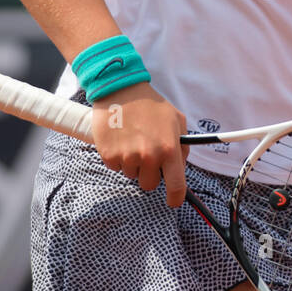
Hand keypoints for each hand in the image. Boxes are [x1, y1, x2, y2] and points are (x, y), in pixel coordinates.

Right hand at [91, 81, 190, 207]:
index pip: (176, 185)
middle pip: (149, 184)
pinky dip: (117, 157)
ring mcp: (128, 157)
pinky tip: (120, 139)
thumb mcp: (176, 119)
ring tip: (132, 139)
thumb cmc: (150, 104)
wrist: (120, 89)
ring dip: (132, 163)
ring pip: (131, 175)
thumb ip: (182, 144)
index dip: (175, 198)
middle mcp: (149, 157)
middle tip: (146, 153)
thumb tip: (180, 165)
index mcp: (169, 149)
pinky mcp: (109, 155)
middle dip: (149, 173)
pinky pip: (115, 167)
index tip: (173, 201)